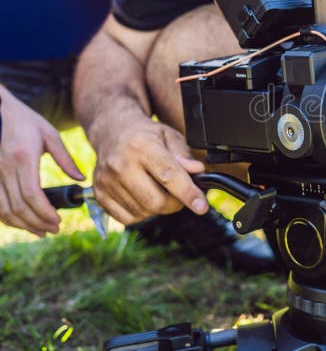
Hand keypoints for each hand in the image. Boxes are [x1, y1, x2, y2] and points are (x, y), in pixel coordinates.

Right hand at [0, 87, 84, 235]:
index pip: (32, 194)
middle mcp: (5, 169)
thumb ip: (65, 159)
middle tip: (54, 229)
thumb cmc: (26, 121)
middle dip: (37, 222)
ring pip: (5, 210)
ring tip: (41, 230)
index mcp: (23, 159)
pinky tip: (23, 222)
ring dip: (23, 224)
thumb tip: (80, 180)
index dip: (44, 212)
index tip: (58, 220)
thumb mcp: (50, 135)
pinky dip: (8, 218)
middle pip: (19, 206)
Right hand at [91, 114, 207, 224]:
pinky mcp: (99, 194)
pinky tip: (143, 196)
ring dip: (159, 208)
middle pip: (155, 202)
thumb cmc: (146, 135)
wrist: (113, 132)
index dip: (188, 194)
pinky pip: (127, 218)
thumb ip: (185, 155)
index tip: (201, 206)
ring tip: (159, 190)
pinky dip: (142, 213)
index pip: (168, 176)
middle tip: (180, 195)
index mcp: (141, 146)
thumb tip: (197, 171)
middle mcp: (120, 164)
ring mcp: (106, 181)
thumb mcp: (170, 136)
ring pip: (143, 212)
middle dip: (175, 204)